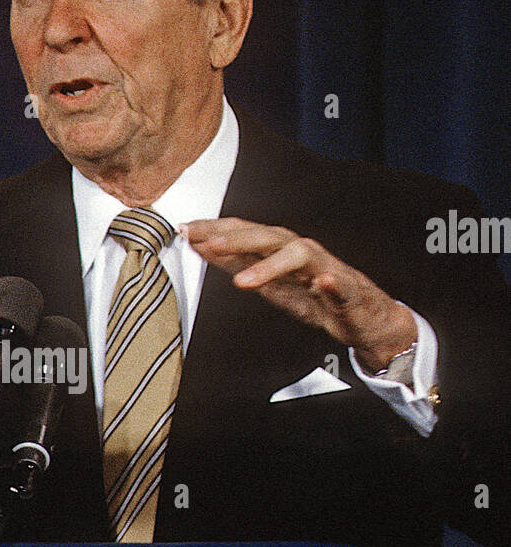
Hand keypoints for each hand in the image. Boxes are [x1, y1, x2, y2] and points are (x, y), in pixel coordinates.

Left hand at [182, 218, 416, 370]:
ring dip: (270, 265)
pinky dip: (331, 282)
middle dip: (236, 238)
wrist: (361, 317)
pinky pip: (340, 284)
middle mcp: (300, 251)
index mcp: (279, 249)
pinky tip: (323, 282)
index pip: (244, 232)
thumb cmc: (314, 296)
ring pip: (299, 255)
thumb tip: (203, 248)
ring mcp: (325, 268)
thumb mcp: (270, 283)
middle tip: (205, 243)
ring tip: (242, 281)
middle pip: (267, 237)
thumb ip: (239, 264)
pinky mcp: (347, 290)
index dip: (215, 230)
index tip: (184, 230)